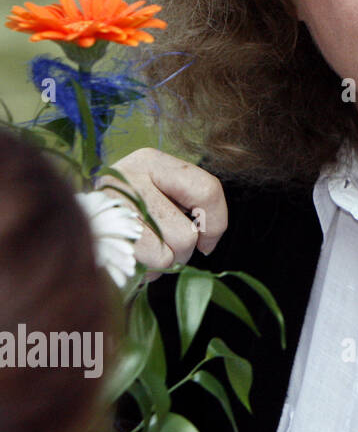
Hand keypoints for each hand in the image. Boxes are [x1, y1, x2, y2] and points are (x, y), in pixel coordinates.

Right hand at [108, 149, 226, 278]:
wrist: (67, 220)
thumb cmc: (126, 210)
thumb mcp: (157, 193)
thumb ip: (187, 205)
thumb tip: (206, 241)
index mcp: (151, 161)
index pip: (207, 190)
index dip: (216, 223)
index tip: (207, 241)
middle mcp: (129, 177)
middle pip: (187, 233)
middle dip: (183, 251)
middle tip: (166, 247)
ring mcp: (111, 207)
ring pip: (169, 252)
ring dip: (164, 261)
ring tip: (146, 251)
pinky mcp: (100, 236)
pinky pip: (145, 264)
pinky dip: (146, 269)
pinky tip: (133, 257)